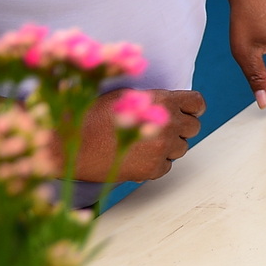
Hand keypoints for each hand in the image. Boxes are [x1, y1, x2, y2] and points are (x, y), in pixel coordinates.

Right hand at [73, 88, 202, 182]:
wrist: (68, 145)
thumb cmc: (93, 116)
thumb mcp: (126, 97)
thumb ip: (153, 100)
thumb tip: (170, 105)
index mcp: (163, 101)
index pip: (197, 103)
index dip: (192, 109)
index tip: (185, 113)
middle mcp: (168, 123)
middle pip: (193, 127)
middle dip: (180, 128)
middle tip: (158, 131)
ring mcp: (162, 147)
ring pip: (181, 148)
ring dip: (168, 147)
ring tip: (142, 145)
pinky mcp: (153, 169)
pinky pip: (166, 166)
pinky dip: (155, 164)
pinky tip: (135, 158)